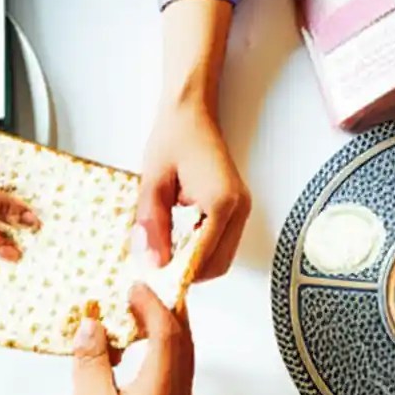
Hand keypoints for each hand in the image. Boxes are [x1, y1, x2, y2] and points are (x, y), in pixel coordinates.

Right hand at [71, 283, 194, 394]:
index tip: (137, 287)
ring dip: (169, 329)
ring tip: (144, 311)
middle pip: (184, 341)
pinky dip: (167, 348)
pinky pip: (179, 369)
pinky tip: (146, 345)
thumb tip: (92, 324)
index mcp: (161, 392)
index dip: (154, 306)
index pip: (167, 335)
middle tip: (145, 291)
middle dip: (167, 311)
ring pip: (184, 355)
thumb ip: (92, 360)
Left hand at [138, 90, 248, 282]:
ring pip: (223, 257)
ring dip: (196, 264)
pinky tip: (179, 241)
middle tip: (158, 270)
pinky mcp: (237, 208)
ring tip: (166, 255)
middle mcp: (239, 209)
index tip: (156, 280)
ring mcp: (242, 209)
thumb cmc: (173, 138)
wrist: (191, 113)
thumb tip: (151, 263)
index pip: (205, 257)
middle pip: (219, 265)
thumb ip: (152, 224)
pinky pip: (223, 243)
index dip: (180, 274)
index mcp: (221, 202)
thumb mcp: (153, 181)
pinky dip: (202, 251)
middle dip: (190, 273)